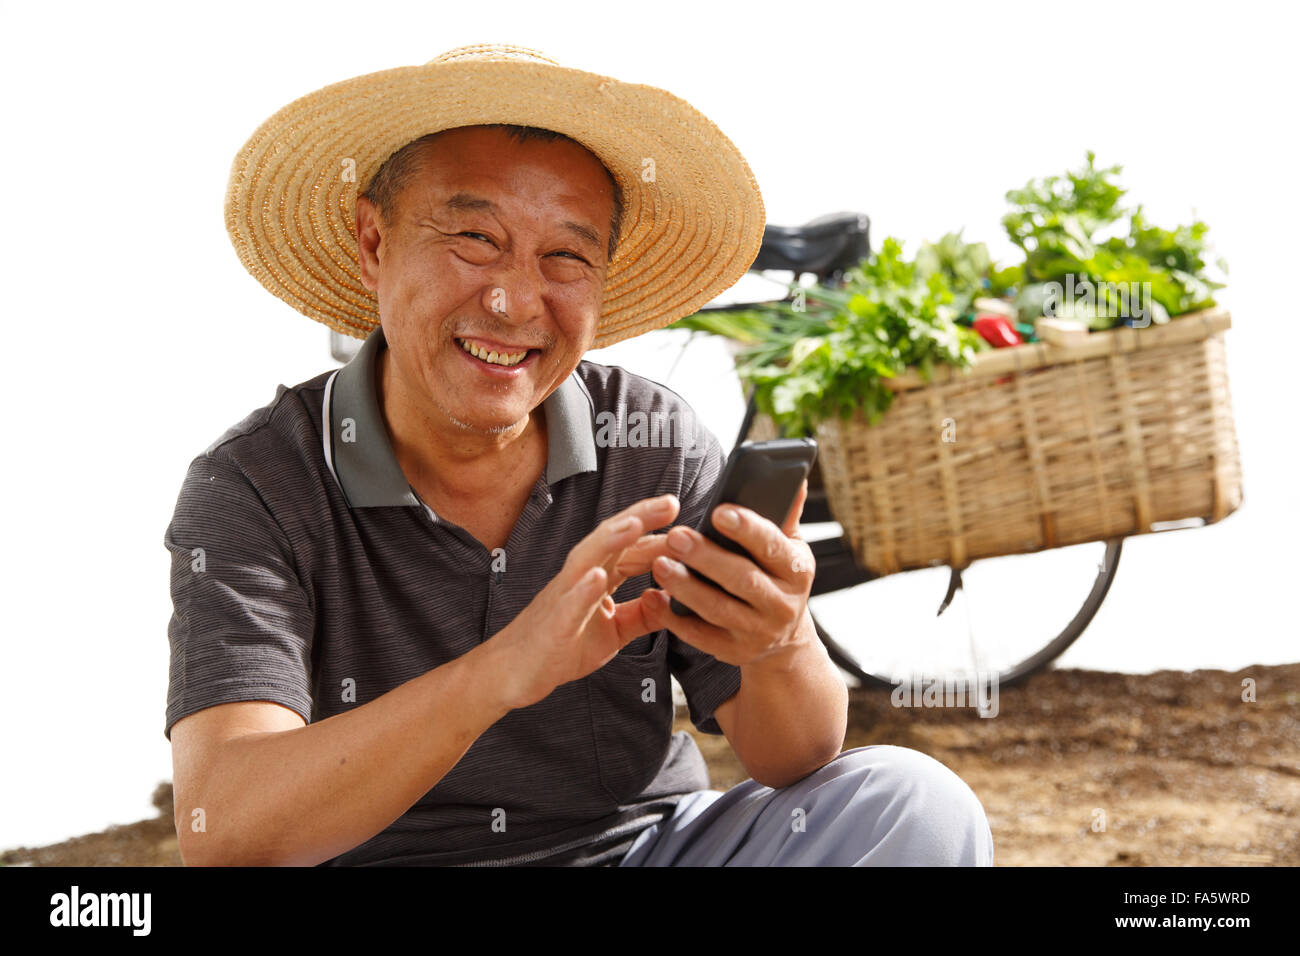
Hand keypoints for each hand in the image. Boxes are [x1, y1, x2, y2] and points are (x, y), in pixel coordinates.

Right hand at [488, 493, 681, 710]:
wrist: (511, 674)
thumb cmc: (558, 648)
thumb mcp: (612, 633)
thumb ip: (641, 615)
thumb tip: (671, 598)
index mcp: (595, 580)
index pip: (630, 549)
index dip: (657, 534)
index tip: (688, 521)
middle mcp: (579, 579)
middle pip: (610, 541)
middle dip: (640, 519)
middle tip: (671, 503)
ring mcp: (562, 598)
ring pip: (587, 560)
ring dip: (611, 540)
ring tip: (637, 523)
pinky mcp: (552, 625)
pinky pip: (567, 604)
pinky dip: (583, 589)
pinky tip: (598, 577)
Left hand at [641, 479, 816, 666]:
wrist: (784, 639)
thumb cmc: (777, 578)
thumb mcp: (789, 549)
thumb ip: (784, 516)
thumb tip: (793, 478)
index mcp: (798, 571)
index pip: (773, 547)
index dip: (747, 529)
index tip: (718, 511)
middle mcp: (782, 605)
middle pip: (743, 580)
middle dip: (707, 558)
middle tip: (676, 537)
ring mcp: (758, 633)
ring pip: (718, 609)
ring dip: (686, 587)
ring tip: (660, 565)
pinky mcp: (733, 652)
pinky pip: (700, 636)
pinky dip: (674, 618)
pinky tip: (653, 598)